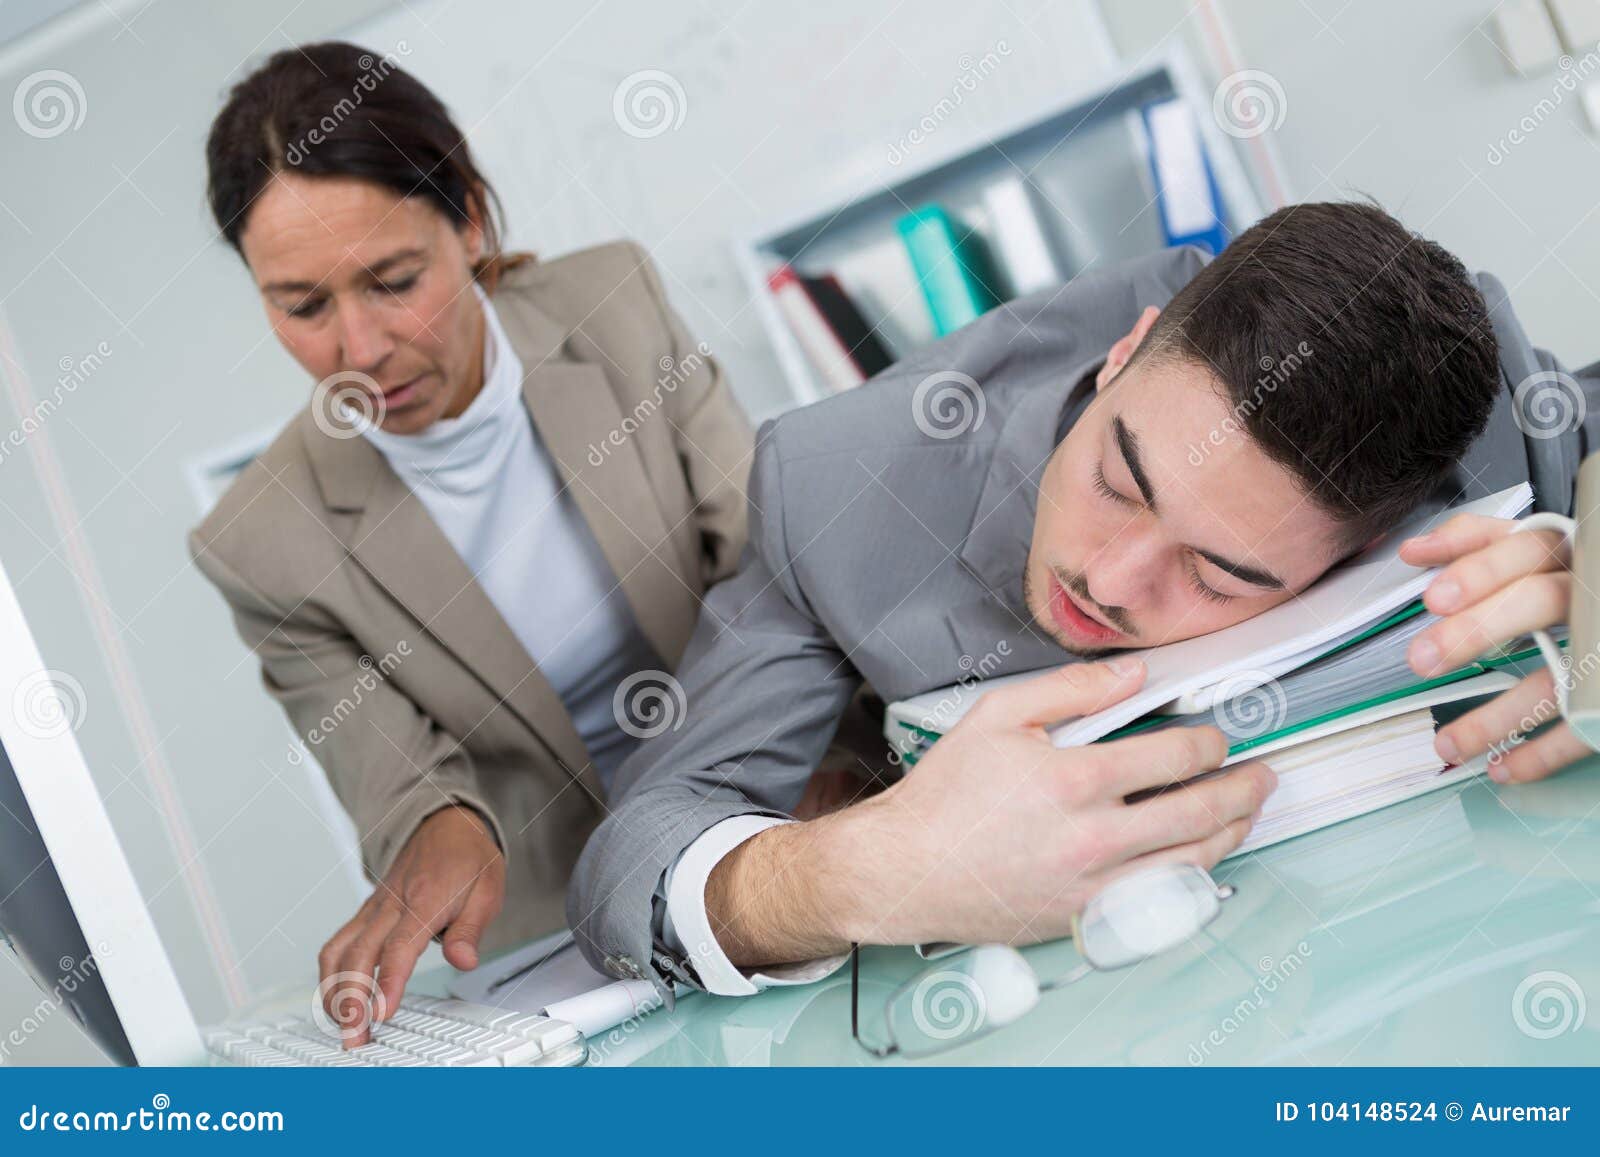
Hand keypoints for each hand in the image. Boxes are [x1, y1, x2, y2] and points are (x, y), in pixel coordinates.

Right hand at [316, 804, 503, 1046]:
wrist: (445, 824)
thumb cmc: (468, 859)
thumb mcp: (487, 890)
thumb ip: (471, 929)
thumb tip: (464, 962)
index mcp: (426, 899)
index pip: (401, 945)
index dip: (389, 981)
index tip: (382, 1013)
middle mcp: (391, 904)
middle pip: (359, 954)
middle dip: (351, 999)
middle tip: (354, 1035)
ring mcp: (373, 908)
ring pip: (338, 949)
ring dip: (334, 991)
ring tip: (342, 1026)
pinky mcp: (365, 913)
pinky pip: (337, 943)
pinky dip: (330, 974)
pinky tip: (335, 999)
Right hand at [707, 658, 1274, 962]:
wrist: (906, 870)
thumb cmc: (945, 796)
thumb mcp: (996, 717)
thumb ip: (1070, 689)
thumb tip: (1131, 676)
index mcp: (1074, 779)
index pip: (1173, 754)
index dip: (1209, 741)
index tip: (1215, 735)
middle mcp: (1093, 837)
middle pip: (1200, 809)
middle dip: (1243, 786)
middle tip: (1261, 773)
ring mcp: (1095, 885)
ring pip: (1194, 861)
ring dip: (1233, 832)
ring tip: (1247, 813)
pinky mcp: (1088, 920)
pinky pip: (1163, 902)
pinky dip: (1197, 877)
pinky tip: (1204, 858)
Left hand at [1401, 513, 1578, 782]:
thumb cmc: (1574, 586)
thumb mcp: (1535, 553)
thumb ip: (1478, 545)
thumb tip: (1413, 550)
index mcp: (1569, 553)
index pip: (1527, 549)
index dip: (1479, 571)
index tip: (1433, 599)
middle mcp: (1592, 592)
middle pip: (1539, 602)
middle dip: (1475, 631)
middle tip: (1421, 660)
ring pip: (1558, 676)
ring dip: (1496, 716)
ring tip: (1447, 744)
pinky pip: (1583, 727)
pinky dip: (1543, 754)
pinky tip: (1503, 768)